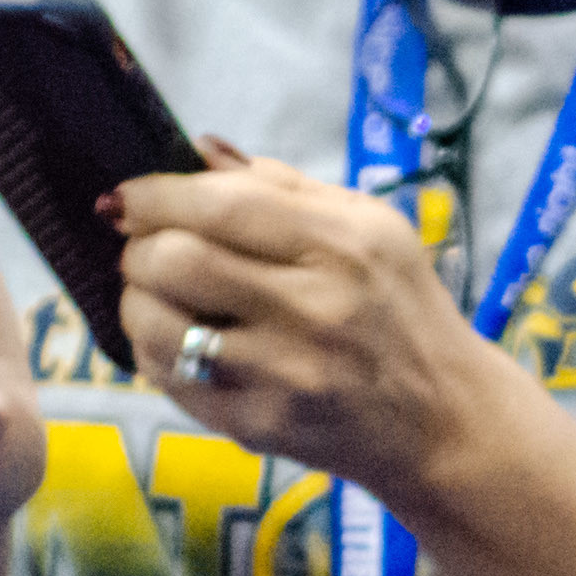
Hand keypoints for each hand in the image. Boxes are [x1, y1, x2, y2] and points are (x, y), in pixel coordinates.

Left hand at [112, 152, 521, 504]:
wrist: (446, 420)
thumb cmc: (405, 312)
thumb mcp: (374, 230)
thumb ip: (285, 186)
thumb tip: (201, 150)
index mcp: (343, 246)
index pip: (219, 205)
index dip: (154, 196)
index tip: (129, 198)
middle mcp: (315, 309)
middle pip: (175, 260)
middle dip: (140, 248)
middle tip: (147, 249)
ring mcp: (284, 374)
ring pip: (158, 323)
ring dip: (138, 301)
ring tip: (158, 295)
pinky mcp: (261, 425)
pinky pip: (170, 378)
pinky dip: (155, 350)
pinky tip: (178, 339)